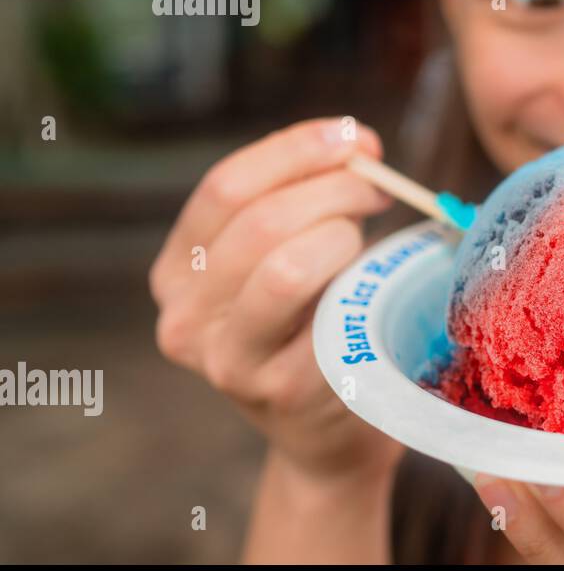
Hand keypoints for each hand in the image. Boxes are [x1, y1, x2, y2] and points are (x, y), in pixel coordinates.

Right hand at [149, 117, 402, 485]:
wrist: (329, 432)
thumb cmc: (317, 324)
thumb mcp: (287, 257)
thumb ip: (303, 199)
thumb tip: (359, 146)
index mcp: (177, 270)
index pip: (225, 187)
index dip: (297, 150)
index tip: (356, 137)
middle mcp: (184, 317)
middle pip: (261, 220)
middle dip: (335, 188)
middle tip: (379, 188)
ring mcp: (228, 360)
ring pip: (287, 265)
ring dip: (346, 232)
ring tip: (369, 236)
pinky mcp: (281, 391)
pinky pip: (330, 316)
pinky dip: (362, 286)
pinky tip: (376, 284)